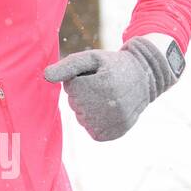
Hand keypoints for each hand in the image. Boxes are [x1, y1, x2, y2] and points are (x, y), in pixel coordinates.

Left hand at [43, 35, 178, 140]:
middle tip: (102, 85)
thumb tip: (45, 76)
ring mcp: (116, 120)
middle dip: (82, 94)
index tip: (95, 75)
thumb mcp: (91, 58)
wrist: (144, 77)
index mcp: (103, 85)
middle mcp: (110, 105)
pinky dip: (95, 123)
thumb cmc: (112, 65)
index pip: (71, 87)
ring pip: (82, 119)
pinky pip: (93, 132)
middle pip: (75, 104)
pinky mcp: (118, 131)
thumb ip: (67, 66)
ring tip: (106, 97)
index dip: (79, 80)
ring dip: (88, 109)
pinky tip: (106, 111)